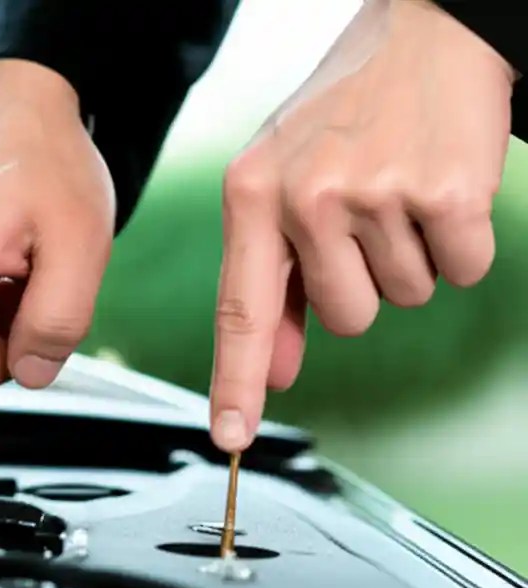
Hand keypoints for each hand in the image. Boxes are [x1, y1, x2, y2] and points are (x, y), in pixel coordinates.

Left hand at [209, 0, 514, 452]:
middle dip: (367, 283)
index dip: (236, 382)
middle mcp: (304, 197)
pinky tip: (442, 188)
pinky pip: (462, 271)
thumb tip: (274, 370)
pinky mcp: (444, 193)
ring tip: (400, 189)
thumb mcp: (279, 185)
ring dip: (413, 256)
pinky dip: (463, 243)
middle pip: (348, 317)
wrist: (423, 35)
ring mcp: (373, 194)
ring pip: (405, 296)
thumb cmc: (342, 121)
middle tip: (369, 215)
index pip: (239, 308)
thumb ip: (271, 281)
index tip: (231, 439)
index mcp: (250, 195)